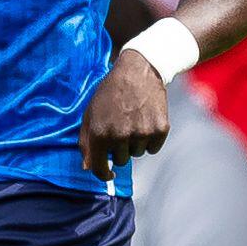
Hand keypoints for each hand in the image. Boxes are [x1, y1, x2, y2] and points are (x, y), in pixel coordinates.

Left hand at [78, 48, 168, 179]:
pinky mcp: (160, 130)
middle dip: (120, 149)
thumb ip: (86, 142)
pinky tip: (146, 120)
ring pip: (137, 154)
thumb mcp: (90, 114)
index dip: (103, 174)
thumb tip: (88, 168)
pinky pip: (153, 148)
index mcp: (99, 133)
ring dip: (135, 143)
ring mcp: (141, 133)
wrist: (139, 71)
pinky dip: (150, 139)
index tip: (109, 174)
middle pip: (121, 160)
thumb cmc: (110, 93)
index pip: (100, 169)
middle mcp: (120, 136)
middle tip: (121, 126)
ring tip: (133, 120)